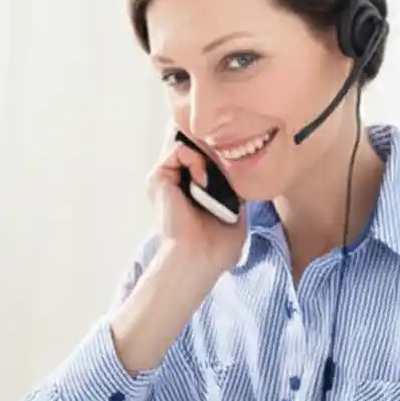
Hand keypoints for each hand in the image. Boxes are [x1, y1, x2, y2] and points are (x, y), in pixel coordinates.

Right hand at [150, 120, 246, 273]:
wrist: (201, 257)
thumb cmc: (218, 245)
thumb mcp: (234, 209)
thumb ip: (233, 186)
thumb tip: (241, 164)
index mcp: (191, 189)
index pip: (202, 153)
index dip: (218, 148)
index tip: (233, 156)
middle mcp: (175, 181)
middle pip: (193, 143)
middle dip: (211, 146)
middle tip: (225, 162)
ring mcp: (165, 179)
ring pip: (186, 143)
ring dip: (205, 155)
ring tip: (211, 180)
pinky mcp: (158, 178)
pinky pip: (178, 150)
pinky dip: (195, 159)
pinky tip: (203, 180)